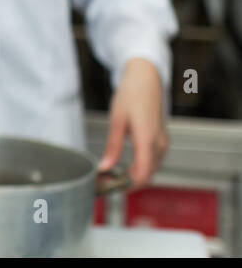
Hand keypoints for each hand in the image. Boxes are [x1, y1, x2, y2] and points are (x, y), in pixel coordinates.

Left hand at [99, 58, 168, 189]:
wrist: (146, 79)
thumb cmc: (131, 95)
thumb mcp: (117, 120)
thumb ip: (113, 147)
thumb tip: (105, 167)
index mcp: (147, 139)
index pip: (143, 173)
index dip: (128, 185)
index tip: (112, 188)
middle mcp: (159, 143)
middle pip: (148, 174)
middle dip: (130, 182)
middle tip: (108, 183)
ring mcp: (163, 142)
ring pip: (152, 168)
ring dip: (136, 175)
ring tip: (113, 175)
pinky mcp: (162, 139)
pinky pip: (154, 160)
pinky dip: (142, 167)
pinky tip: (126, 166)